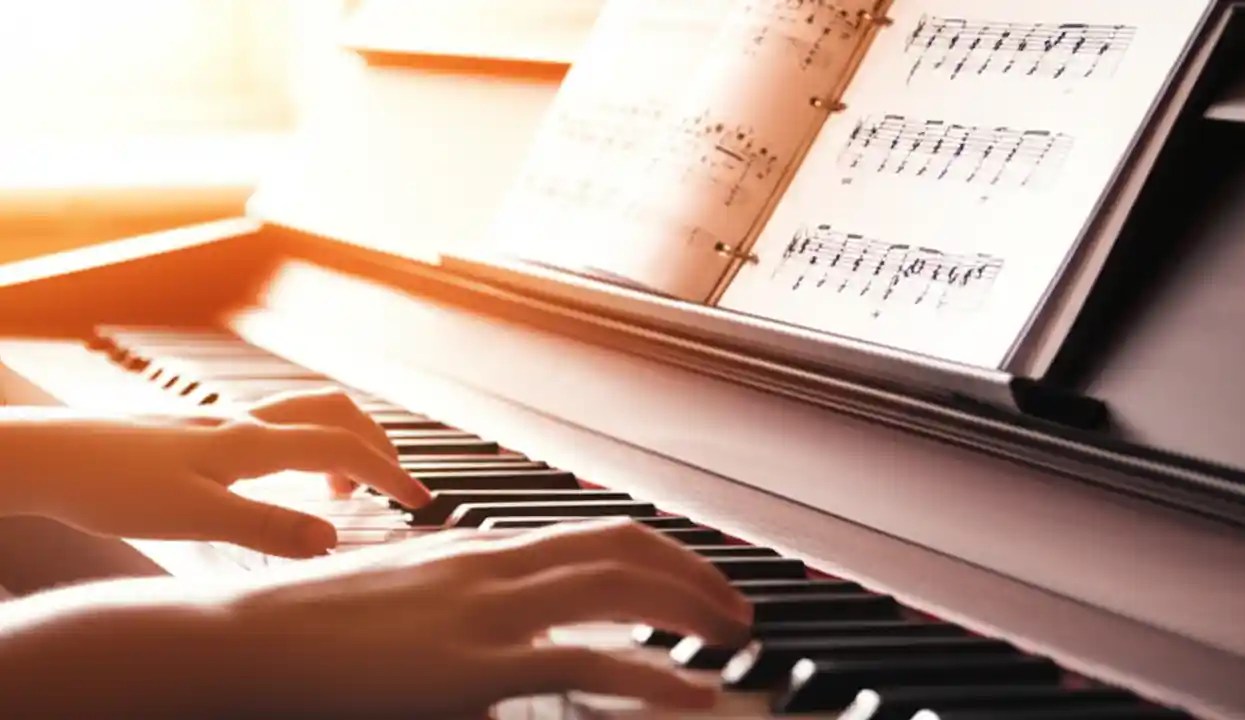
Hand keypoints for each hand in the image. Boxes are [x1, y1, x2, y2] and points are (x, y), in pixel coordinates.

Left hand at [17, 389, 426, 557]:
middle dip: (377, 444)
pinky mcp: (200, 433)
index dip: (389, 474)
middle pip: (336, 413)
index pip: (343, 449)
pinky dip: (306, 442)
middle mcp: (245, 424)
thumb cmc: (114, 484)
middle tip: (395, 485)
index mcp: (254, 442)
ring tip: (345, 486)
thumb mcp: (195, 516)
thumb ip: (267, 526)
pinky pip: (276, 424)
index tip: (420, 501)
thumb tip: (332, 537)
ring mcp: (222, 424)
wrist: (50, 457)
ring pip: (306, 412)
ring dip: (342, 438)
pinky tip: (284, 476)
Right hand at [222, 519, 754, 716]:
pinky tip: (687, 695)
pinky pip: (586, 664)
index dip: (664, 554)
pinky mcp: (472, 668)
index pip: (598, 533)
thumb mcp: (413, 596)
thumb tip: (529, 631)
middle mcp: (495, 567)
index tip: (699, 579)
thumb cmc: (320, 623)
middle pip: (624, 549)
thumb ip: (476, 601)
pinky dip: (651, 678)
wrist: (248, 640)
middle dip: (695, 575)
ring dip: (689, 610)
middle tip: (737, 611)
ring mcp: (487, 613)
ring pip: (618, 589)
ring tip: (731, 639)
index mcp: (483, 549)